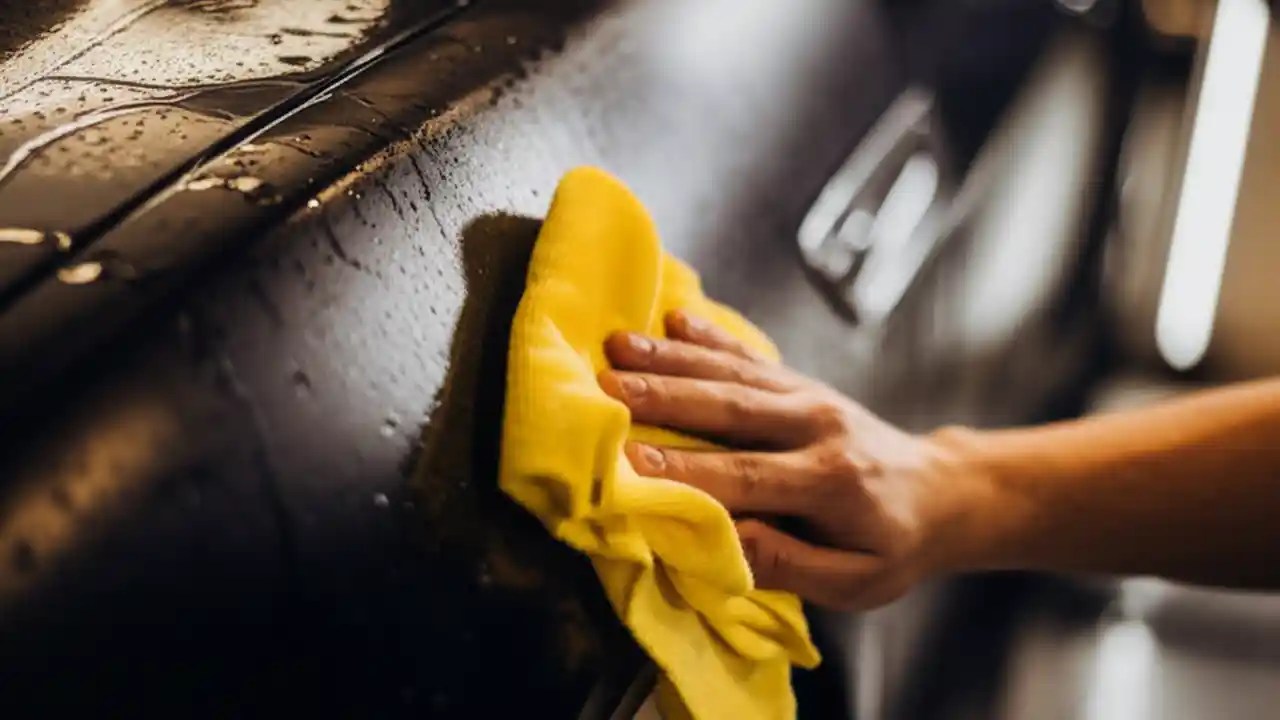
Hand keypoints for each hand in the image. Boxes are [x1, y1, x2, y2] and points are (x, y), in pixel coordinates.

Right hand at [598, 311, 988, 609]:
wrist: (940, 491)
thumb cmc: (890, 546)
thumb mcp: (854, 581)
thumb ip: (788, 563)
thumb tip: (720, 541)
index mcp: (831, 480)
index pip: (747, 474)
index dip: (686, 468)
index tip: (628, 461)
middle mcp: (817, 425)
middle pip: (731, 406)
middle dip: (663, 394)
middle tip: (605, 386)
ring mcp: (808, 395)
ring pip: (733, 372)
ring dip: (671, 357)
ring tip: (616, 345)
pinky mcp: (799, 381)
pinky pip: (749, 354)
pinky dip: (710, 335)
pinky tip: (672, 317)